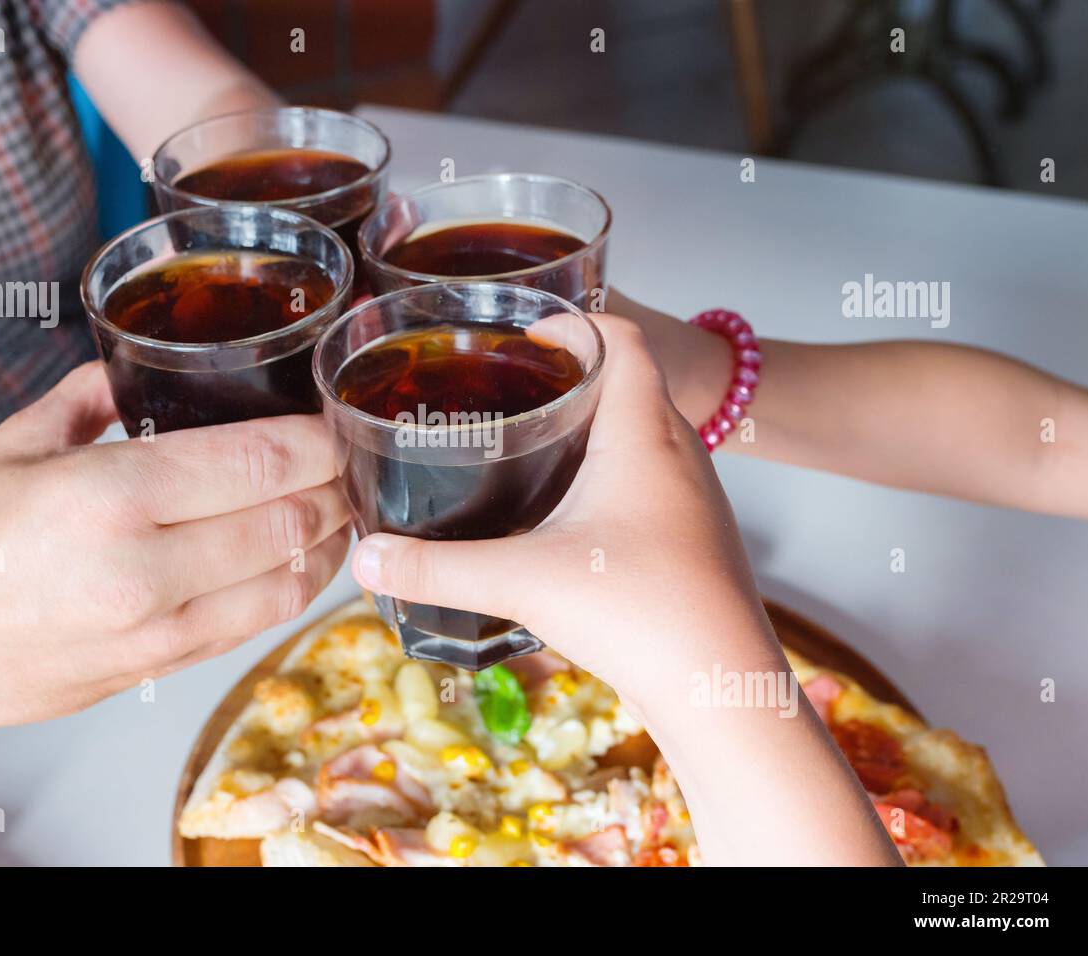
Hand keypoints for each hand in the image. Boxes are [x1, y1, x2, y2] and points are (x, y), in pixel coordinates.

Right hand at [0, 362, 348, 796]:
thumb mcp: (17, 442)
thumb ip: (94, 395)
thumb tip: (145, 370)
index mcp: (110, 495)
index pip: (258, 460)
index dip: (318, 440)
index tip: (337, 422)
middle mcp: (144, 569)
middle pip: (288, 521)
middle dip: (334, 486)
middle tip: (348, 460)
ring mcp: (157, 630)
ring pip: (286, 583)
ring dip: (326, 543)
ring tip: (337, 508)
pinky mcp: (159, 669)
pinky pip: (253, 625)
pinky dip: (290, 588)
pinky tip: (299, 560)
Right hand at [349, 314, 774, 715]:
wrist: (720, 690)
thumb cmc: (638, 613)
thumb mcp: (522, 581)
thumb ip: (437, 568)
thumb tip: (368, 557)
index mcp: (643, 434)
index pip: (623, 337)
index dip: (575, 322)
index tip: (524, 336)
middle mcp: (679, 453)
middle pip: (631, 381)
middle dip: (573, 375)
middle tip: (509, 390)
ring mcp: (693, 499)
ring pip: (644, 434)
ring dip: (594, 427)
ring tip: (531, 444)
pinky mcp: (693, 540)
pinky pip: (651, 481)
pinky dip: (610, 475)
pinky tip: (568, 514)